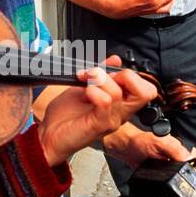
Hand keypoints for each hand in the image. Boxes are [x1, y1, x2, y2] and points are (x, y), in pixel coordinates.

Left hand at [38, 56, 157, 166]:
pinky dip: (94, 91)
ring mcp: (111, 120)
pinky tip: (85, 92)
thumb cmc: (65, 117)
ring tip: (85, 79)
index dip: (131, 75)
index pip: (146, 89)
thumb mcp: (85, 87)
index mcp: (120, 105)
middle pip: (146, 92)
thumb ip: (102, 74)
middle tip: (102, 75)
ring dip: (99, 79)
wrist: (48, 136)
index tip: (108, 71)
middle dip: (125, 75)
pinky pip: (105, 102)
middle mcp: (120, 113)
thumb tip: (116, 60)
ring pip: (118, 92)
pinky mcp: (99, 126)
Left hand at [103, 129, 195, 196]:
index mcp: (188, 153)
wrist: (127, 149)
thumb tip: (190, 161)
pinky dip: (195, 195)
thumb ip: (176, 150)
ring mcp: (180, 171)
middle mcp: (187, 162)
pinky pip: (188, 187)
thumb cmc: (142, 142)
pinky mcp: (171, 179)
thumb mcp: (161, 142)